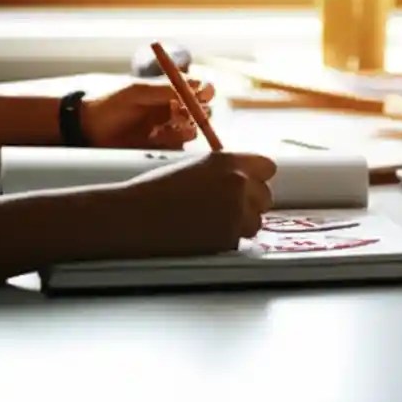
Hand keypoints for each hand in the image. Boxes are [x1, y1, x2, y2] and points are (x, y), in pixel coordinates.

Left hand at [79, 79, 214, 149]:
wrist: (89, 129)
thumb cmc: (111, 104)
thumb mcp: (138, 92)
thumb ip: (165, 89)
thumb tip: (197, 85)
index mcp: (170, 91)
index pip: (199, 89)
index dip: (205, 92)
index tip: (203, 95)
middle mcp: (173, 110)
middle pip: (202, 112)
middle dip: (198, 113)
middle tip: (184, 114)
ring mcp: (168, 130)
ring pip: (192, 131)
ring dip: (184, 129)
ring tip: (164, 127)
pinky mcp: (161, 148)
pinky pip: (178, 148)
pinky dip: (171, 142)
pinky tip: (155, 138)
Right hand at [118, 151, 277, 256]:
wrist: (134, 216)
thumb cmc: (155, 190)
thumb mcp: (195, 168)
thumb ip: (224, 172)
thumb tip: (243, 181)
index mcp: (228, 160)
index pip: (268, 167)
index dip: (256, 178)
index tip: (247, 185)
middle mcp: (238, 183)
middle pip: (266, 195)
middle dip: (250, 203)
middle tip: (225, 209)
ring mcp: (236, 211)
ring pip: (257, 221)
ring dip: (241, 223)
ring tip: (212, 223)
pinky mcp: (228, 238)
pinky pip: (241, 240)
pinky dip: (228, 240)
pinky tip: (204, 235)